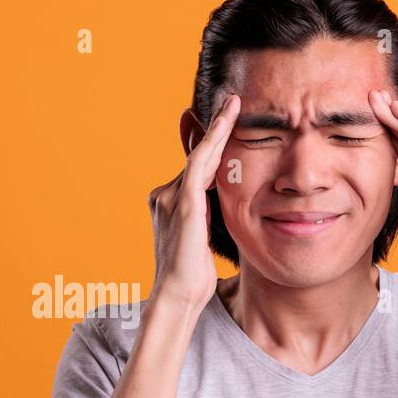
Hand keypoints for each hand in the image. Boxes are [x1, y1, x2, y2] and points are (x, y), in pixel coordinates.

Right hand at [148, 93, 239, 308]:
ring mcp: (170, 196)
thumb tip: (218, 206)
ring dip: (218, 127)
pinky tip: (229, 120)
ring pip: (198, 156)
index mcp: (166, 202)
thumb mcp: (201, 239)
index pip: (192, 167)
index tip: (220, 119)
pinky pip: (201, 161)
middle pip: (195, 157)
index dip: (205, 142)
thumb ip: (206, 216)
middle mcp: (163, 194)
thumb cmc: (192, 278)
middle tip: (230, 101)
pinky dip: (215, 138)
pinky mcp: (184, 202)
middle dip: (211, 130)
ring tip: (234, 103)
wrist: (177, 297)